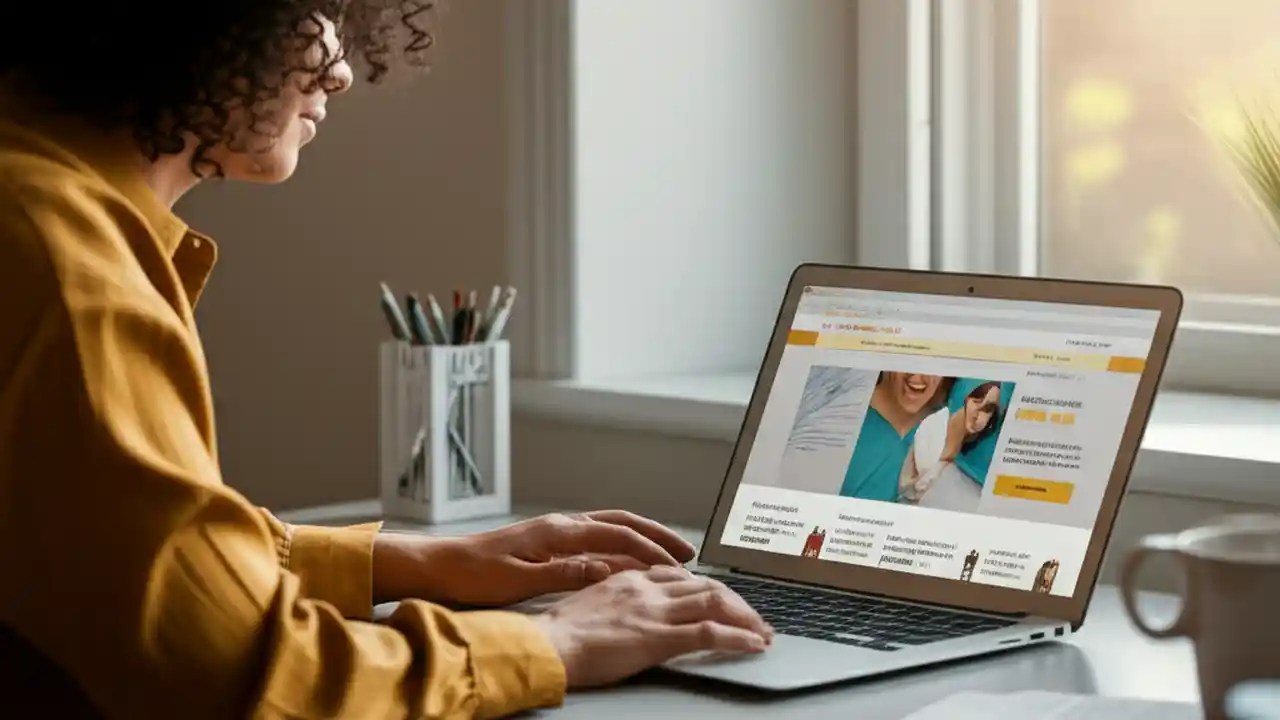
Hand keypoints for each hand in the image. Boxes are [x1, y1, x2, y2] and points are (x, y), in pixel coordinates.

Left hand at [372, 511, 696, 606]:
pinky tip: (627, 561)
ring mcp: (554, 531)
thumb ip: (566, 573)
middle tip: (686, 552)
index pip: (617, 536)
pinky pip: (595, 538)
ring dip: (641, 538)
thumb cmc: (472, 575)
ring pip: (610, 527)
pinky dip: (619, 546)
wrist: (438, 566)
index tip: (676, 565)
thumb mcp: (520, 580)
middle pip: (621, 523)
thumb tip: (608, 568)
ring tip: (666, 555)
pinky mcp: (547, 541)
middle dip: (656, 535)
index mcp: (558, 531)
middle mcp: (560, 525)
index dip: (651, 551)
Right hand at [533, 566, 773, 687]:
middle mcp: (647, 588)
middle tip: (755, 619)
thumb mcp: (593, 605)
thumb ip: (619, 601)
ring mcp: (654, 611)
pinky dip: (737, 638)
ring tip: (762, 632)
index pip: (683, 576)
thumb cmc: (561, 634)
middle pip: (706, 585)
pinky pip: (709, 633)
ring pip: (714, 602)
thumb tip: (632, 612)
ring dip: (745, 618)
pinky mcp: (658, 637)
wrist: (547, 644)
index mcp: (631, 578)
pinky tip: (753, 644)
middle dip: (737, 602)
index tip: (725, 601)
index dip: (710, 588)